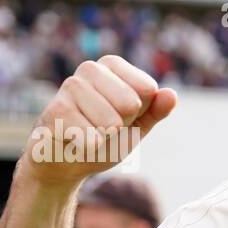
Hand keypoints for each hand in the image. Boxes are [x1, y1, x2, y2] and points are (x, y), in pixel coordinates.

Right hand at [21, 54, 176, 185]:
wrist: (67, 161)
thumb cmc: (104, 138)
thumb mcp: (137, 125)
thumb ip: (156, 111)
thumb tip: (171, 95)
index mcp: (112, 66)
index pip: (148, 88)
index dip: (139, 112)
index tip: (122, 116)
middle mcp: (90, 69)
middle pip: (131, 103)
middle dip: (122, 125)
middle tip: (103, 127)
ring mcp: (70, 86)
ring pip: (111, 121)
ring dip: (105, 137)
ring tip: (89, 133)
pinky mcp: (55, 109)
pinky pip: (91, 136)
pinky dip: (90, 147)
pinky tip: (76, 141)